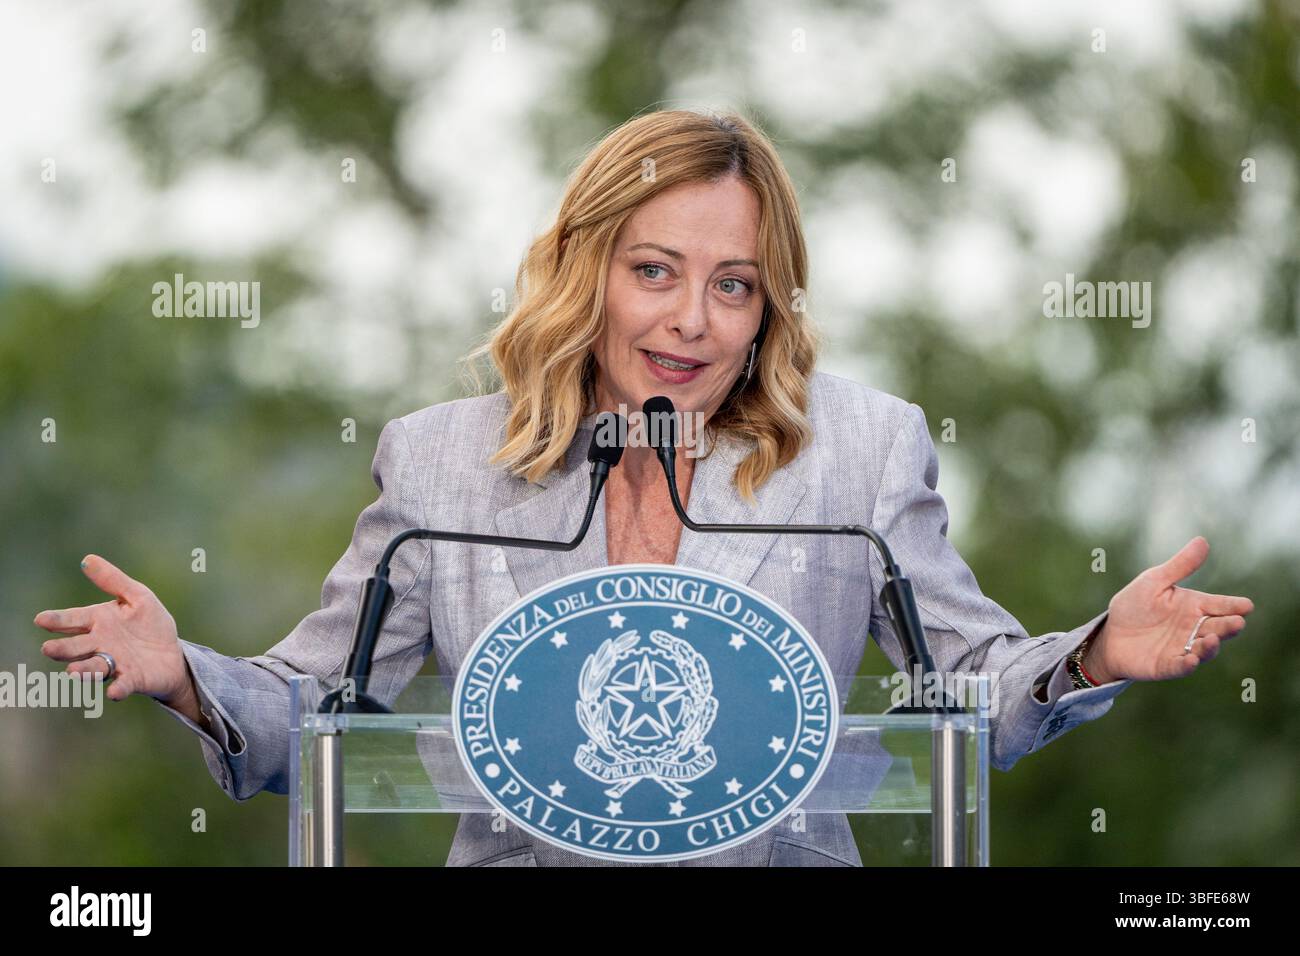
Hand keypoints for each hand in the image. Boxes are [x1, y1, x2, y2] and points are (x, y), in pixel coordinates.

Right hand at [35, 554, 191, 704]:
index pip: (73, 620)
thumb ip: (113, 580)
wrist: (173, 654)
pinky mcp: (131, 680)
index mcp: (98, 622)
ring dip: (83, 671)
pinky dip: (118, 689)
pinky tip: (114, 692)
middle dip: (63, 649)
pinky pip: (122, 685)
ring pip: (94, 668)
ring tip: (72, 672)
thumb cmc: (150, 626)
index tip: (41, 619)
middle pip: (76, 647)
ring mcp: (114, 664)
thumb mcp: (137, 597)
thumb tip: (87, 559)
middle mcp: (100, 645)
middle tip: (48, 649)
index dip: (57, 620)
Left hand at [1086, 537, 1253, 682]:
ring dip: (1210, 646)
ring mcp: (1183, 648)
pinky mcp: (1168, 666)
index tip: (1247, 605)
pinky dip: (1187, 664)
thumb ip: (1179, 566)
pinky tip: (1190, 659)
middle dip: (1229, 626)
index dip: (1233, 606)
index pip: (1220, 605)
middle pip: (1218, 627)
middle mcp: (1194, 629)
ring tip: (1213, 638)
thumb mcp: (1154, 581)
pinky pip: (1180, 667)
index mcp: (1194, 606)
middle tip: (1238, 622)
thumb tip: (1203, 541)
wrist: (1110, 634)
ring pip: (1204, 649)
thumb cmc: (1135, 605)